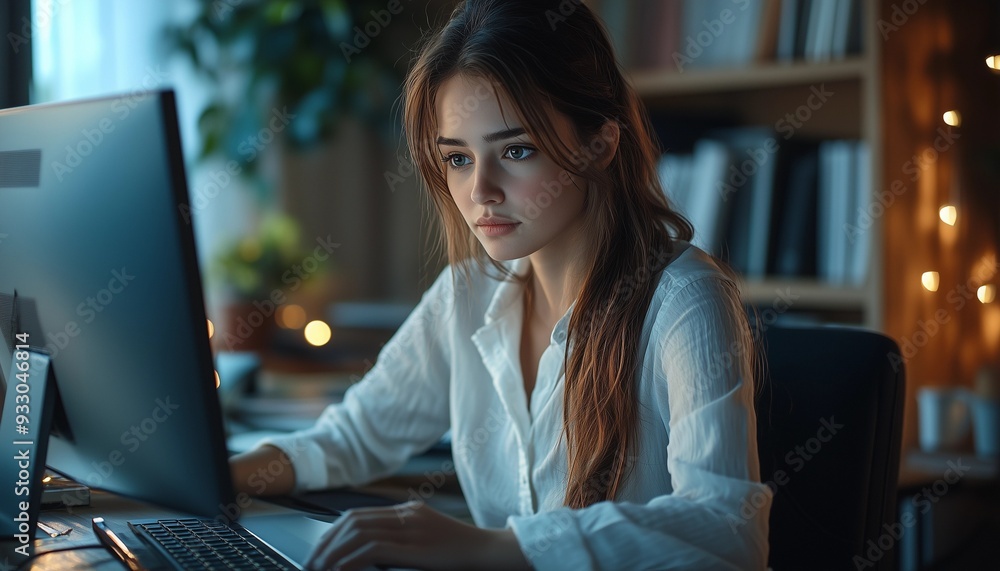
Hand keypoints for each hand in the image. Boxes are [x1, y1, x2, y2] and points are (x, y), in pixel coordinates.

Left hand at [305, 500, 530, 570]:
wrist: (492, 553)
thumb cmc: (463, 553)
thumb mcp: (429, 540)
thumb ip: (403, 540)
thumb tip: (370, 553)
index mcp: (408, 512)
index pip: (358, 516)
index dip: (332, 533)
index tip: (318, 552)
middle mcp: (407, 515)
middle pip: (353, 522)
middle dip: (326, 543)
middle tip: (311, 564)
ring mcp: (412, 529)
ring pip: (358, 533)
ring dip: (333, 553)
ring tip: (320, 569)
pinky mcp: (416, 547)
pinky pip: (373, 550)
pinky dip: (351, 560)